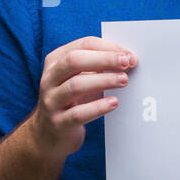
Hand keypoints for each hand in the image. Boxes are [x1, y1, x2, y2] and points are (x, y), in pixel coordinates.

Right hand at [31, 36, 137, 158]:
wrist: (49, 134)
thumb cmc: (72, 101)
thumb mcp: (80, 79)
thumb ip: (98, 67)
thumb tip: (129, 59)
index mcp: (55, 62)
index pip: (83, 45)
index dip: (108, 48)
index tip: (129, 55)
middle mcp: (49, 79)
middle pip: (74, 61)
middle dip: (104, 59)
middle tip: (127, 63)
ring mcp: (51, 101)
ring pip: (76, 85)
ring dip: (103, 81)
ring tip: (124, 80)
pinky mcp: (58, 123)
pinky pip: (78, 114)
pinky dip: (98, 107)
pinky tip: (114, 103)